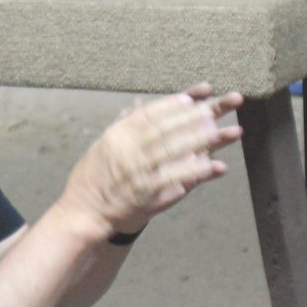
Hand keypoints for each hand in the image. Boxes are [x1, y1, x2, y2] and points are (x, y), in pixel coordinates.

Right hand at [61, 84, 242, 236]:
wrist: (82, 211)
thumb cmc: (92, 178)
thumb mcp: (103, 145)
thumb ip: (123, 124)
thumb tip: (138, 104)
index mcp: (118, 135)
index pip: (151, 113)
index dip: (175, 103)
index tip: (196, 94)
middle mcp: (127, 149)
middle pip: (166, 128)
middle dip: (193, 117)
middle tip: (216, 108)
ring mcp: (136, 171)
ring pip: (173, 150)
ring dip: (200, 140)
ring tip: (223, 132)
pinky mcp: (145, 194)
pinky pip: (176, 179)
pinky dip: (196, 171)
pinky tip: (215, 166)